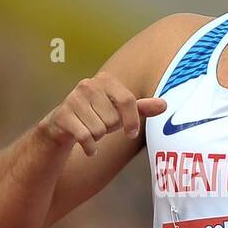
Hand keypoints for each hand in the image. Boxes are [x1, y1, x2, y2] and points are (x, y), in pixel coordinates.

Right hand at [38, 72, 166, 155]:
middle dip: (110, 129)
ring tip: (91, 131)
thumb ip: (142, 108)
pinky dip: (90, 148)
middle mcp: (88, 85)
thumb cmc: (96, 116)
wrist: (62, 126)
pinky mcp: (62, 116)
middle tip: (100, 126)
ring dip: (98, 138)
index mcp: (105, 80)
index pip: (128, 101)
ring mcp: (73, 99)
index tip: (131, 133)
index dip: (132, 121)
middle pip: (113, 119)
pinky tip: (88, 146)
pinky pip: (86, 138)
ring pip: (99, 130)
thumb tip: (164, 105)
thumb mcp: (120, 112)